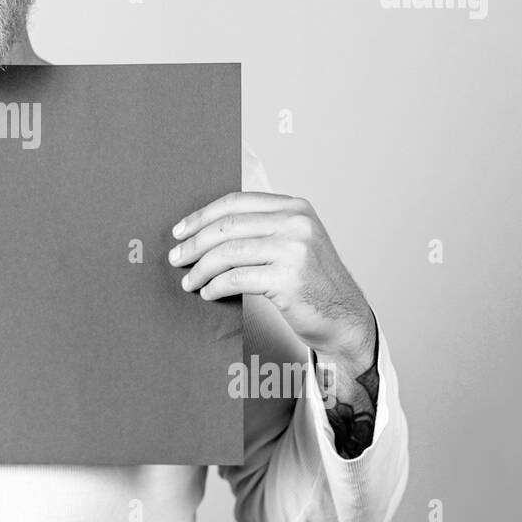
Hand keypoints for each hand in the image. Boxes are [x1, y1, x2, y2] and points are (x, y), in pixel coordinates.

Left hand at [168, 192, 375, 375]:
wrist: (345, 318)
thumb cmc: (313, 284)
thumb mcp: (294, 243)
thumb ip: (262, 229)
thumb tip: (205, 231)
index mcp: (295, 208)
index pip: (236, 202)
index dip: (202, 216)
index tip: (180, 231)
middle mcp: (296, 224)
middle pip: (228, 226)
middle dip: (194, 243)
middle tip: (176, 258)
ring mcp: (294, 250)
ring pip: (227, 253)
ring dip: (200, 269)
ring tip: (189, 281)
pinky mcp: (288, 279)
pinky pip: (236, 279)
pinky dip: (215, 286)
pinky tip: (208, 293)